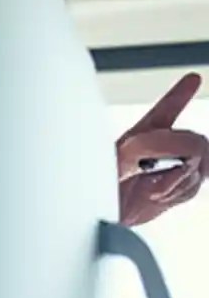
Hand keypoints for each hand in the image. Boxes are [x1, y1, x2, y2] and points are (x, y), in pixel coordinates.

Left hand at [115, 73, 207, 225]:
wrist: (104, 218)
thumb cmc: (98, 187)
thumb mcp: (113, 162)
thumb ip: (143, 149)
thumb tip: (172, 149)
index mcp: (141, 134)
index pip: (164, 109)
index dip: (179, 94)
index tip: (192, 78)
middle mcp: (161, 148)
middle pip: (193, 139)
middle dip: (178, 151)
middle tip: (153, 168)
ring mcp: (175, 167)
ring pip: (201, 162)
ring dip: (176, 177)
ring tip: (149, 186)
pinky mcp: (182, 188)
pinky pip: (195, 184)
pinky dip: (177, 191)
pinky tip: (157, 194)